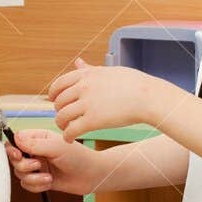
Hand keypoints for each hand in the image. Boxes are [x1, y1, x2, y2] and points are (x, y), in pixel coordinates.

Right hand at [4, 127, 100, 193]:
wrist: (91, 176)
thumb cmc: (79, 157)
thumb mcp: (56, 147)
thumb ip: (34, 144)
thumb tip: (16, 138)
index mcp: (38, 138)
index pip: (15, 141)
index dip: (13, 149)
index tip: (19, 155)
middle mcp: (35, 151)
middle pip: (14, 159)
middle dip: (24, 166)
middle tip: (38, 166)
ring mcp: (37, 166)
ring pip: (19, 174)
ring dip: (33, 178)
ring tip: (48, 177)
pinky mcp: (40, 179)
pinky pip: (27, 185)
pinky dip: (37, 186)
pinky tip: (49, 182)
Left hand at [49, 58, 163, 140]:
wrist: (148, 97)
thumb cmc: (133, 84)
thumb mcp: (108, 71)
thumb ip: (89, 69)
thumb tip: (77, 62)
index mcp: (86, 74)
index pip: (59, 84)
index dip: (53, 94)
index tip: (54, 101)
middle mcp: (83, 87)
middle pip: (59, 102)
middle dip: (58, 111)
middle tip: (63, 118)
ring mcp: (87, 104)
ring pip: (62, 117)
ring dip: (61, 125)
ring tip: (66, 129)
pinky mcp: (93, 121)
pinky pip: (71, 130)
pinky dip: (67, 136)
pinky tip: (70, 139)